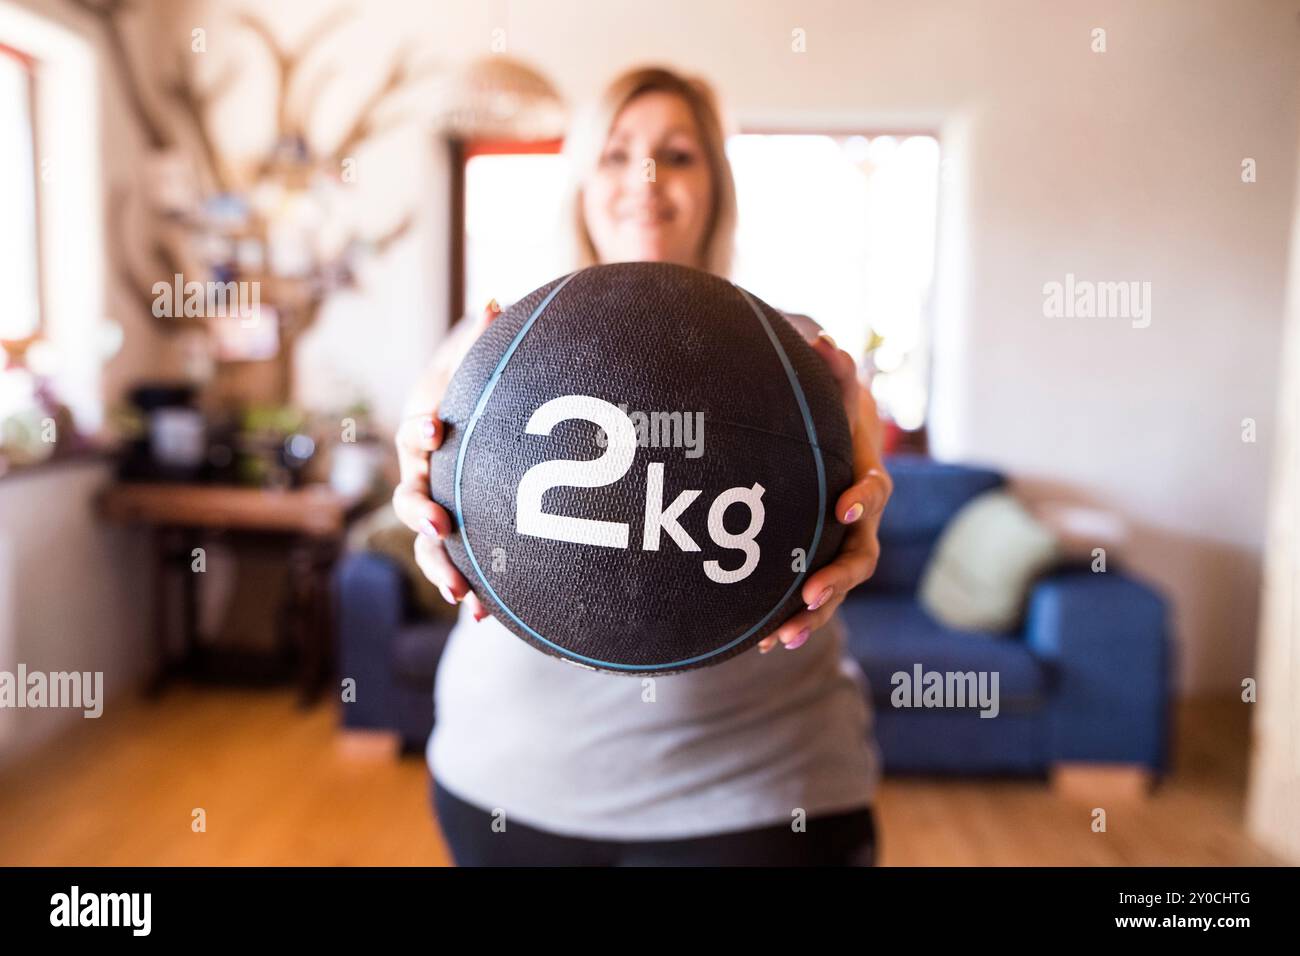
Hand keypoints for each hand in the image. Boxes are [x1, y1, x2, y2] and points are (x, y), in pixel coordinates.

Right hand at [391, 299, 501, 621]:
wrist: (467, 433)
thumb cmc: (469, 395)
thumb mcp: (473, 366)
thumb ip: (482, 340)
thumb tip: (496, 302)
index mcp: (423, 437)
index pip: (415, 434)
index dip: (422, 430)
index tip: (437, 429)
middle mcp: (422, 480)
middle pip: (412, 500)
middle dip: (424, 515)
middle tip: (443, 525)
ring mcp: (436, 514)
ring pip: (429, 545)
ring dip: (441, 568)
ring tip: (461, 593)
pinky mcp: (458, 542)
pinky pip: (459, 569)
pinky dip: (471, 593)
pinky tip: (485, 617)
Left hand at [758, 331, 891, 652]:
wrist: (824, 449)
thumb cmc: (825, 416)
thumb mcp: (828, 389)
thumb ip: (829, 369)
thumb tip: (825, 336)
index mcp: (863, 477)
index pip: (874, 491)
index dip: (863, 499)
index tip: (843, 504)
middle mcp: (861, 521)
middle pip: (861, 555)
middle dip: (838, 578)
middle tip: (812, 594)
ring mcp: (841, 548)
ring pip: (837, 589)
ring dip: (814, 617)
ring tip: (782, 639)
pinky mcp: (818, 569)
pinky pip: (811, 602)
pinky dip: (790, 622)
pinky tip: (760, 644)